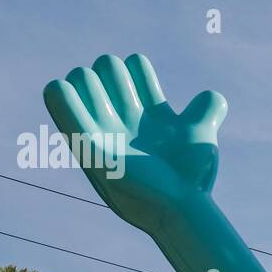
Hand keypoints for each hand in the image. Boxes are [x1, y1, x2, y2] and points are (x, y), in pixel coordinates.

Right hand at [43, 54, 226, 233]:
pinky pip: (60, 102)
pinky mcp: (86, 145)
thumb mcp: (201, 136)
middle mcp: (122, 119)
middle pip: (106, 65)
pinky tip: (69, 99)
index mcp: (147, 114)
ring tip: (108, 114)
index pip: (132, 65)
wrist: (180, 206)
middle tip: (130, 108)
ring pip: (81, 77)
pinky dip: (61, 95)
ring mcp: (102, 130)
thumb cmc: (190, 177)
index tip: (154, 102)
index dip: (140, 72)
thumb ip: (209, 111)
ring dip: (90, 84)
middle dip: (115, 74)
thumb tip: (211, 98)